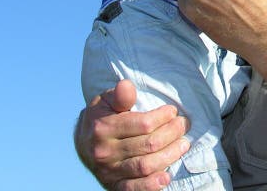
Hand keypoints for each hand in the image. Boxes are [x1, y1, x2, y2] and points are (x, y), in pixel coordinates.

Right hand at [75, 80, 190, 190]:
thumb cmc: (100, 117)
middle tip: (183, 125)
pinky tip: (166, 176)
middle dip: (171, 134)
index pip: (142, 124)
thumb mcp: (105, 101)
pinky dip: (151, 185)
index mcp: (103, 128)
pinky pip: (133, 188)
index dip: (163, 117)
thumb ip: (118, 95)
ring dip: (169, 156)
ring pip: (145, 166)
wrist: (83, 144)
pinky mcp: (113, 185)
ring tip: (183, 145)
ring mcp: (108, 171)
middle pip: (148, 145)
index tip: (173, 111)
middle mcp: (104, 151)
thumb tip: (126, 85)